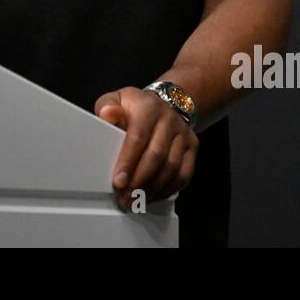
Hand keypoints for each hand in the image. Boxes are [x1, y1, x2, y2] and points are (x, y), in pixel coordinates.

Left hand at [94, 87, 197, 210]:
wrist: (164, 104)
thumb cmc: (135, 107)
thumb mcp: (117, 100)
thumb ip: (107, 107)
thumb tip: (107, 115)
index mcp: (148, 107)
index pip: (138, 137)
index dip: (128, 161)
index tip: (118, 182)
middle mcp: (169, 119)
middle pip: (157, 156)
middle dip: (139, 181)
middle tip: (125, 198)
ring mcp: (183, 134)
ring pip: (172, 167)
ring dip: (152, 188)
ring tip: (136, 200)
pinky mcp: (192, 147)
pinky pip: (184, 174)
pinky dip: (168, 189)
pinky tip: (153, 196)